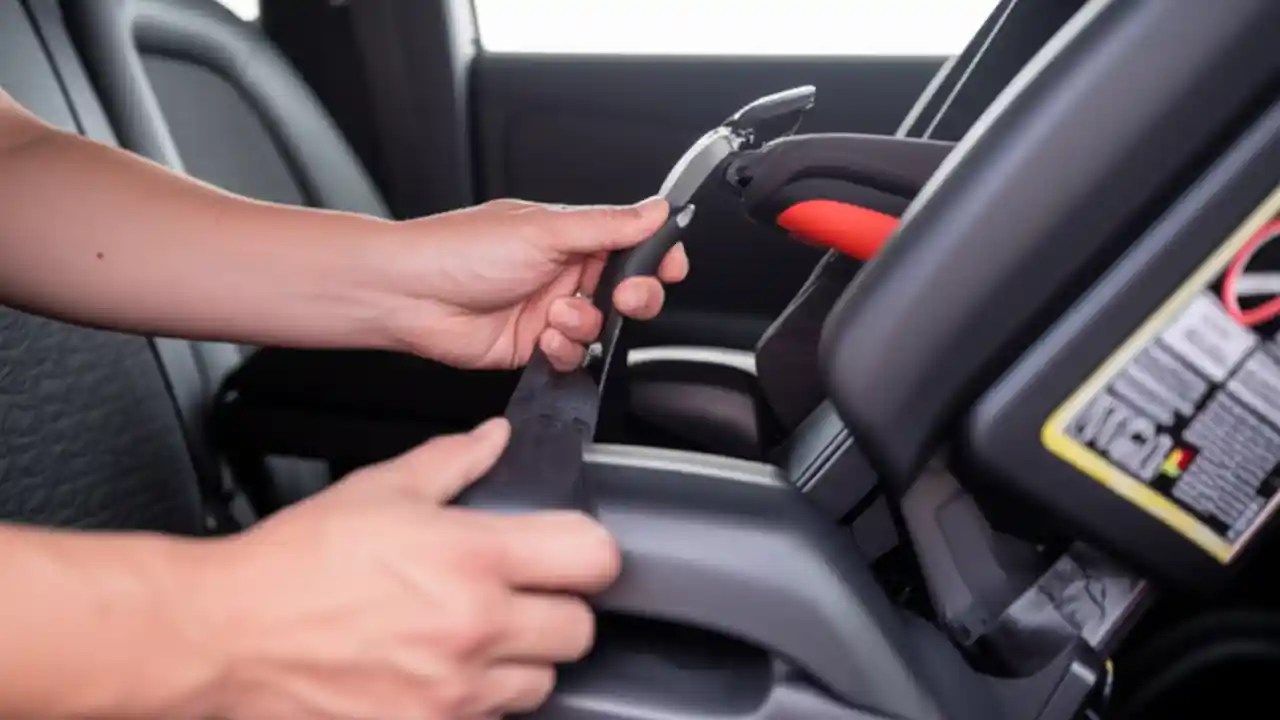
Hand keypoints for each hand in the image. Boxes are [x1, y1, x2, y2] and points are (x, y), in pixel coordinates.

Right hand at [188, 419, 620, 718]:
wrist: (227, 636)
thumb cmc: (295, 564)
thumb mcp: (379, 490)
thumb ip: (454, 462)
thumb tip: (497, 440)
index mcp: (474, 557)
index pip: (594, 557)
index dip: (588, 553)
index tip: (571, 554)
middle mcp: (476, 627)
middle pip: (580, 630)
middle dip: (556, 611)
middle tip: (519, 599)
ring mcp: (456, 692)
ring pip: (542, 684)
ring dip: (521, 663)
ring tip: (474, 641)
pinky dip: (478, 703)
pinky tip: (442, 675)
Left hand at [383, 197, 687, 370]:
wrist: (408, 294)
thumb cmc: (460, 249)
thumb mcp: (545, 230)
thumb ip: (608, 225)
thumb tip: (658, 209)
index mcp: (569, 234)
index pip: (631, 242)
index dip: (657, 256)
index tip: (671, 266)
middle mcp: (563, 271)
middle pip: (627, 290)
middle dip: (634, 297)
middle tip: (625, 297)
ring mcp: (549, 310)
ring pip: (601, 327)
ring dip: (586, 324)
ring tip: (557, 315)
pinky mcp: (534, 346)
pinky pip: (572, 354)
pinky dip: (565, 350)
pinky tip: (543, 339)